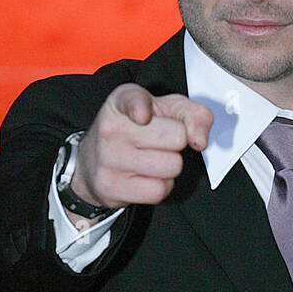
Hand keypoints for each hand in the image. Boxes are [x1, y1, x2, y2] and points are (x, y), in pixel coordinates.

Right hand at [72, 84, 213, 209]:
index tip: (142, 116)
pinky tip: (145, 177)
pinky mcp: (111, 186)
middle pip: (176, 139)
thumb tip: (199, 141)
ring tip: (152, 160)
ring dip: (170, 168)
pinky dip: (161, 187)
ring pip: (172, 167)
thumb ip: (193, 114)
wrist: (93, 161)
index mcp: (122, 101)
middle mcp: (111, 128)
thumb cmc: (136, 130)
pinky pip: (158, 190)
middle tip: (158, 143)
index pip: (133, 101)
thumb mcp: (166, 110)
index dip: (140, 108)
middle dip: (177, 144)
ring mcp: (108, 159)